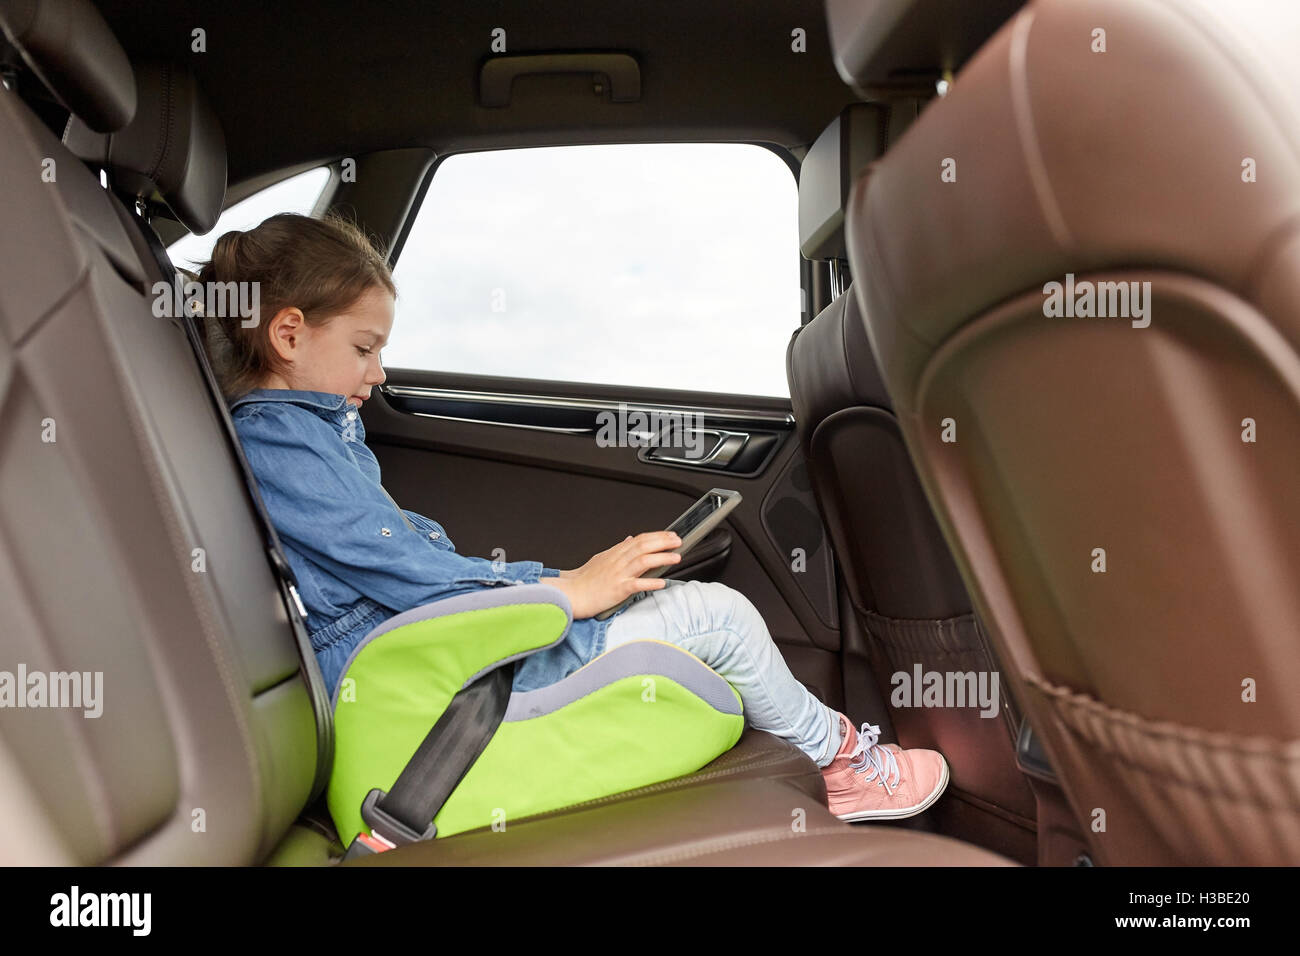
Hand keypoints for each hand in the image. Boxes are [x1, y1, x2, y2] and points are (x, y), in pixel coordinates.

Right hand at [543, 532, 681, 617]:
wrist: (572, 594)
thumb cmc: (584, 579)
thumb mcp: (601, 558)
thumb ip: (617, 549)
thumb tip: (629, 538)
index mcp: (615, 553)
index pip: (639, 540)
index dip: (657, 536)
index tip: (671, 535)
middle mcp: (617, 561)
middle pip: (643, 546)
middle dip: (663, 542)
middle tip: (678, 541)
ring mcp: (618, 574)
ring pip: (643, 561)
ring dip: (661, 558)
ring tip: (676, 557)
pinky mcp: (617, 589)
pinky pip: (636, 584)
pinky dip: (650, 582)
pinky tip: (662, 582)